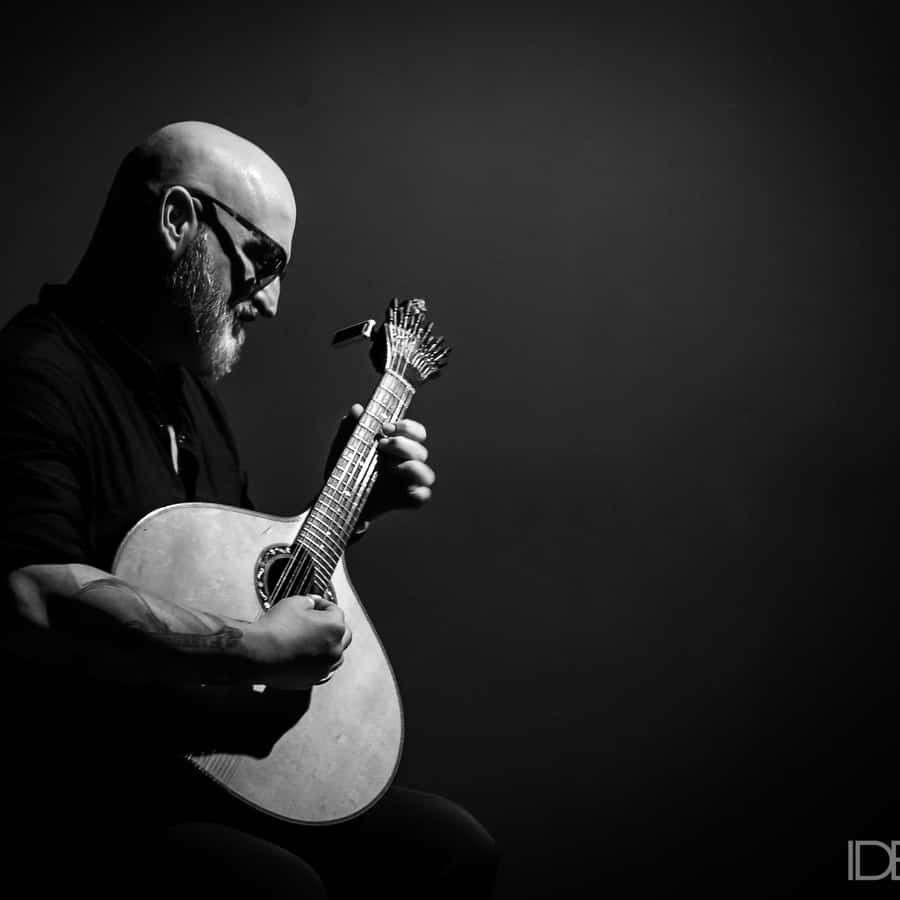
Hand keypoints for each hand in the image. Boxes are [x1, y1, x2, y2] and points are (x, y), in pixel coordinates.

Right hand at [254, 593, 351, 688]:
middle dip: (331, 625)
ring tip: (315, 639)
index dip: (322, 605)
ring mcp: (325, 666)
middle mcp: (335, 648)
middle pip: (342, 633)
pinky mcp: (313, 679)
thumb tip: (312, 604)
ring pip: (336, 654)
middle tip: (317, 620)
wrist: (258, 654)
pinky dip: (320, 662)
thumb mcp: (294, 603)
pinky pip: (323, 670)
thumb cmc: (275, 629)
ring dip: (329, 645)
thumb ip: (309, 602)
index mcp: (334, 627)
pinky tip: (311, 656)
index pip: (335, 611)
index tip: (313, 604)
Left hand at [329, 404, 435, 520]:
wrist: (338, 496)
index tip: (385, 427)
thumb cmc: (346, 468)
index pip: (416, 432)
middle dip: (402, 445)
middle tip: (381, 445)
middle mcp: (408, 463)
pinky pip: (423, 496)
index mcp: (399, 446)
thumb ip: (351, 428)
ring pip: (427, 474)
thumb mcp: (344, 446)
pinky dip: (419, 492)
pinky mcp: (408, 500)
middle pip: (421, 451)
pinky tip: (407, 490)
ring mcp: (410, 482)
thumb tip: (357, 409)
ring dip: (412, 467)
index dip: (407, 427)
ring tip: (388, 466)